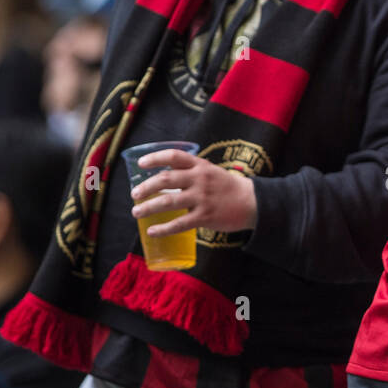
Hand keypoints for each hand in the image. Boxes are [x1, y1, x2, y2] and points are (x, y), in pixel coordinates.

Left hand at [129, 150, 256, 236]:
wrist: (252, 202)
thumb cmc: (227, 187)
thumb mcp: (211, 172)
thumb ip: (190, 172)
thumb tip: (162, 177)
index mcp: (201, 166)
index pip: (175, 156)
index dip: (155, 158)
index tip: (141, 163)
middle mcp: (200, 179)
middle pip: (166, 179)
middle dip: (146, 187)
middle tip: (134, 194)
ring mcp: (202, 198)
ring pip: (169, 201)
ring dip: (149, 207)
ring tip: (136, 212)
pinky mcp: (205, 216)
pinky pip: (179, 223)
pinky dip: (163, 229)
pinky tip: (152, 232)